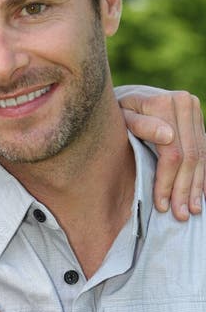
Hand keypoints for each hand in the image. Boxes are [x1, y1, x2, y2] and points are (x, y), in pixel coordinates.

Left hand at [116, 85, 205, 219]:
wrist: (124, 96)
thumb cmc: (115, 110)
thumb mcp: (120, 116)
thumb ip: (140, 125)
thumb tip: (167, 136)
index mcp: (166, 102)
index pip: (172, 153)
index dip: (167, 181)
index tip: (162, 205)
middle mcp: (185, 103)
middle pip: (189, 156)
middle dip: (184, 189)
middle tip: (180, 215)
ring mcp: (194, 111)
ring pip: (201, 156)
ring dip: (197, 186)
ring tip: (192, 210)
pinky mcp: (198, 119)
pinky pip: (204, 151)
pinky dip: (202, 174)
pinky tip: (200, 194)